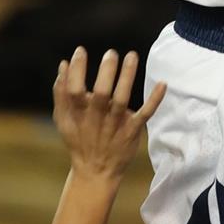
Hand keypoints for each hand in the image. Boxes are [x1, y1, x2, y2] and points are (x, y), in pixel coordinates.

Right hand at [52, 46, 164, 180]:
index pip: (75, 89)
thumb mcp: (63, 120)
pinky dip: (154, 100)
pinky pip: (144, 114)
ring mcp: (115, 124)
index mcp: (79, 113)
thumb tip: (62, 64)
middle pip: (101, 93)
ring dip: (127, 77)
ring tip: (132, 56)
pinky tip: (162, 84)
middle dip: (106, 73)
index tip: (80, 51)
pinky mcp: (132, 131)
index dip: (76, 70)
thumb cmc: (79, 140)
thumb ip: (60, 93)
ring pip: (122, 99)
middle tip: (111, 53)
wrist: (95, 172)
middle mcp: (97, 118)